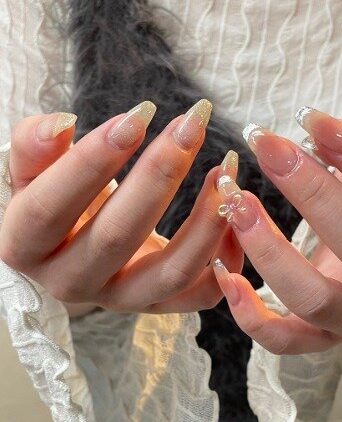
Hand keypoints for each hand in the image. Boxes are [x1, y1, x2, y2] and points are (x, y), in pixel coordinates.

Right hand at [0, 100, 242, 314]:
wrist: (70, 248)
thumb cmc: (53, 198)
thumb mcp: (31, 172)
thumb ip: (34, 147)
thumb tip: (60, 124)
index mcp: (26, 247)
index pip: (52, 208)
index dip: (91, 161)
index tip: (137, 115)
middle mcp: (70, 282)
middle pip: (116, 237)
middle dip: (159, 175)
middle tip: (191, 125)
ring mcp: (118, 300)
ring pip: (169, 272)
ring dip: (206, 219)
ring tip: (226, 170)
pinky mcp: (157, 306)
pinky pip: (199, 295)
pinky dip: (226, 261)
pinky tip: (236, 216)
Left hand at [213, 109, 341, 353]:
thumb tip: (317, 128)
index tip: (316, 120)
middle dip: (313, 193)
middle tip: (268, 148)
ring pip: (316, 300)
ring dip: (270, 250)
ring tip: (235, 202)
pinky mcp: (320, 339)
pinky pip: (283, 340)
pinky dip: (249, 314)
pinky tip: (224, 272)